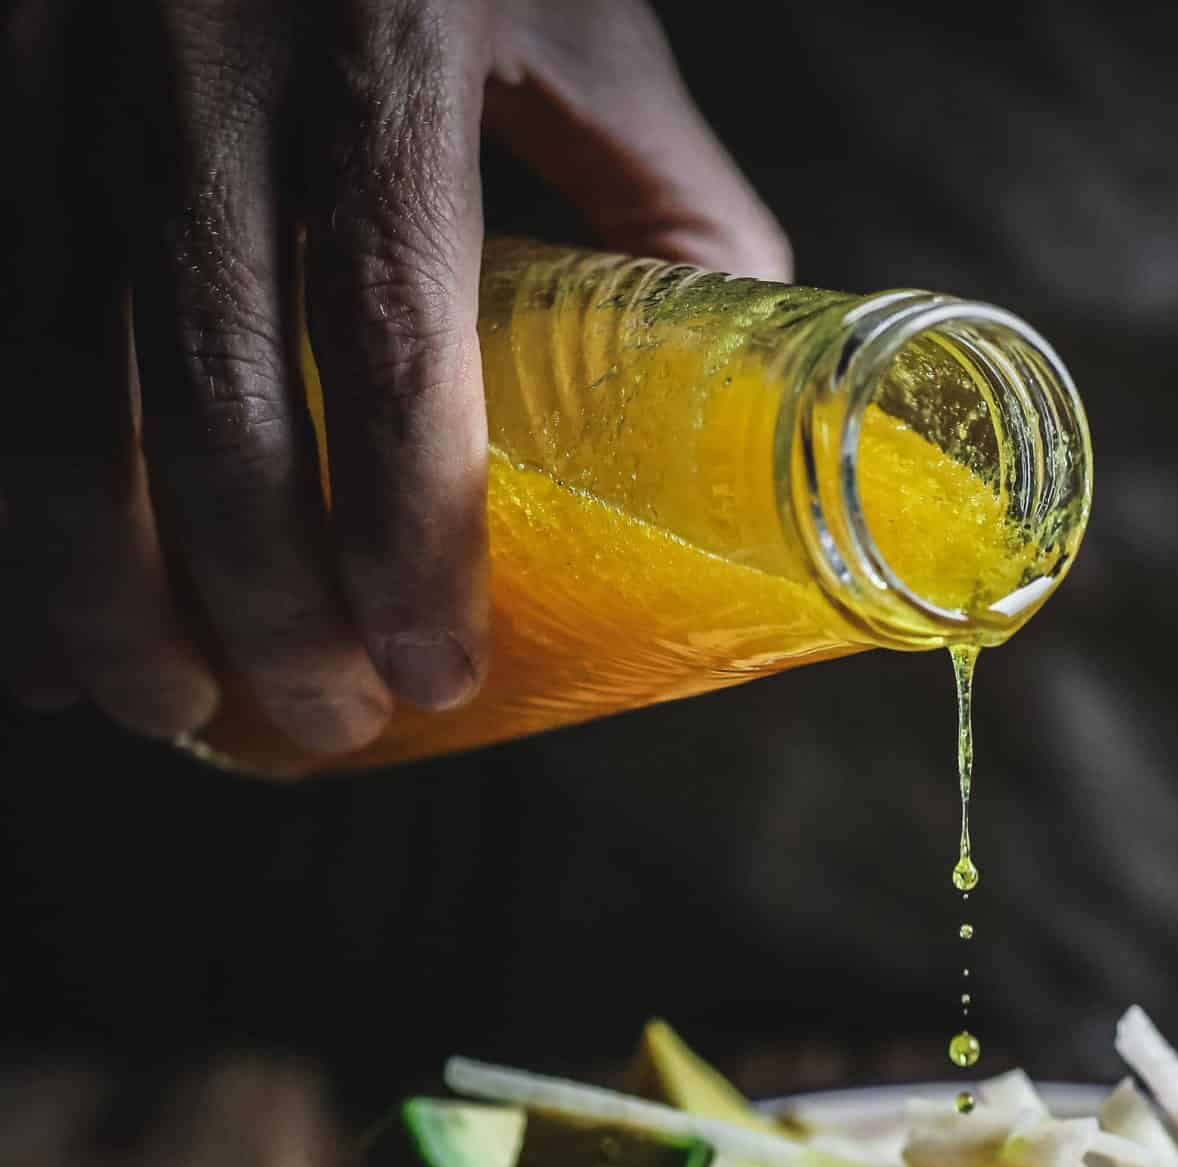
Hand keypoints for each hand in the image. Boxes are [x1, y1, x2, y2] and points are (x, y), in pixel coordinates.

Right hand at [0, 0, 787, 754]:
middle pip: (208, 408)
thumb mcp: (562, 2)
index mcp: (373, 46)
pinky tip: (30, 617)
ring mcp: (50, 74)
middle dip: (261, 612)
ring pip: (44, 394)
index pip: (391, 344)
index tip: (433, 672)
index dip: (404, 543)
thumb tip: (744, 357)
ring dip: (98, 592)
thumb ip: (654, 178)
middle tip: (323, 722)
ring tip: (167, 708)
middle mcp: (188, 63)